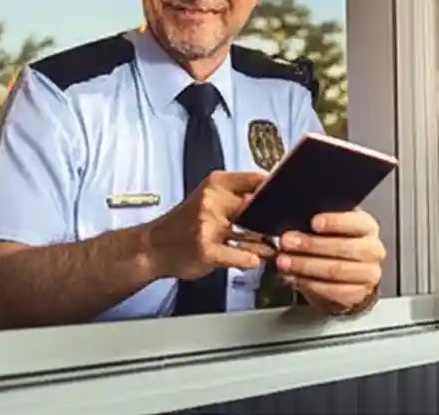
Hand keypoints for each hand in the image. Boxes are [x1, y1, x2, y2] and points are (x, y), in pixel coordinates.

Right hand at [146, 171, 274, 279]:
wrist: (153, 247)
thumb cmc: (185, 223)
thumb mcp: (209, 198)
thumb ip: (237, 195)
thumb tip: (274, 195)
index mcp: (216, 183)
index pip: (257, 179)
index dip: (276, 190)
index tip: (285, 200)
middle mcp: (212, 200)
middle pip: (259, 206)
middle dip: (273, 220)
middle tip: (279, 229)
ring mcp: (208, 224)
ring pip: (253, 233)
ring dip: (265, 244)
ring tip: (268, 247)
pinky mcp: (207, 249)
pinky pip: (242, 256)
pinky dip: (251, 259)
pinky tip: (251, 260)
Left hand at [275, 208, 384, 315]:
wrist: (348, 276)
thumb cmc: (335, 244)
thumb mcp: (329, 228)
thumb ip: (316, 224)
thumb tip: (293, 225)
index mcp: (367, 226)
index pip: (355, 222)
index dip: (334, 222)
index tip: (314, 222)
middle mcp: (372, 249)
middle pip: (343, 247)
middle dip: (311, 245)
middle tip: (287, 242)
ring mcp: (369, 273)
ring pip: (336, 270)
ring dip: (306, 266)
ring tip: (284, 262)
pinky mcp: (359, 294)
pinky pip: (333, 290)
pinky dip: (310, 284)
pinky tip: (295, 278)